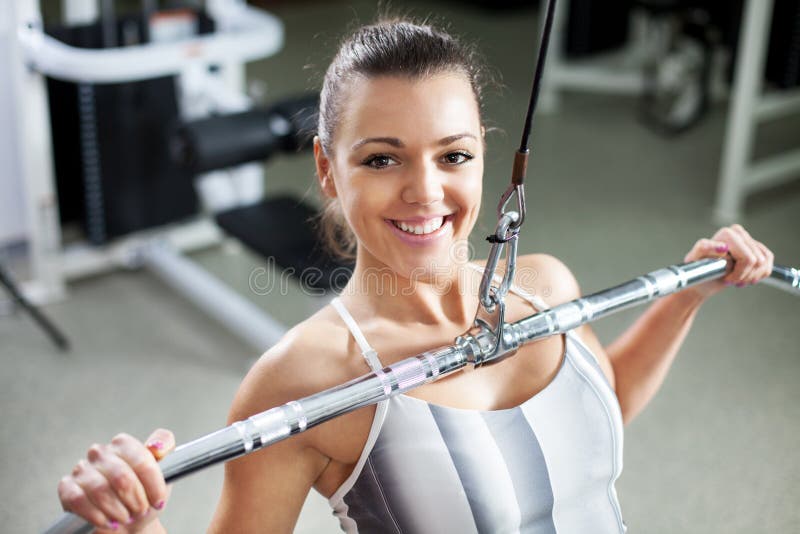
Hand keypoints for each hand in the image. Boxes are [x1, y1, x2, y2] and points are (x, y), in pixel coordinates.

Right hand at [58, 429, 174, 532]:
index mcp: (123, 444)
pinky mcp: (66, 488)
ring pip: (100, 490)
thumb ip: (165, 446)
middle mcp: (100, 452)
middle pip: (121, 477)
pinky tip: (108, 522)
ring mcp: (81, 469)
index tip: (159, 501)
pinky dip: (96, 515)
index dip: (153, 485)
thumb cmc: (145, 494)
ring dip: (117, 510)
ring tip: (126, 518)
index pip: (141, 460)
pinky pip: (78, 500)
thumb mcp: (165, 471)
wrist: (128, 520)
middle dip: (135, 500)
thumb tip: (156, 446)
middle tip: (141, 511)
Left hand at [683, 224, 773, 299]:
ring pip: (764, 264)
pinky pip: (768, 264)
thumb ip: (703, 249)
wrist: (701, 277)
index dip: (739, 273)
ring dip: (751, 276)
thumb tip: (723, 247)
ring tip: (736, 279)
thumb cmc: (697, 269)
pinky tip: (745, 276)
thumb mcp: (694, 260)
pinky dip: (758, 275)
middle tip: (730, 280)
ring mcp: (749, 240)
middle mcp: (738, 233)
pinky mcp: (757, 249)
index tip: (726, 278)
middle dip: (744, 276)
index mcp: (727, 234)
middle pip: (758, 262)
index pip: (748, 258)